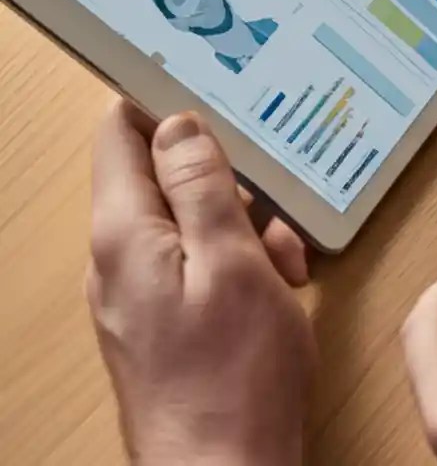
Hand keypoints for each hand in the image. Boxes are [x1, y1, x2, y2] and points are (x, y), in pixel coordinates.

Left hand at [88, 102, 316, 465]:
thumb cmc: (234, 376)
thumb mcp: (235, 263)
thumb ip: (204, 187)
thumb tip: (182, 126)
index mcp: (125, 234)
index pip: (122, 133)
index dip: (164, 103)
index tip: (215, 92)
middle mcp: (119, 258)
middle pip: (165, 178)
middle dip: (229, 181)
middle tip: (276, 209)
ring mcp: (138, 291)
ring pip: (191, 223)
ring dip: (244, 228)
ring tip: (286, 265)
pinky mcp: (162, 319)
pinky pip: (198, 264)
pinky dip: (240, 264)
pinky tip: (277, 289)